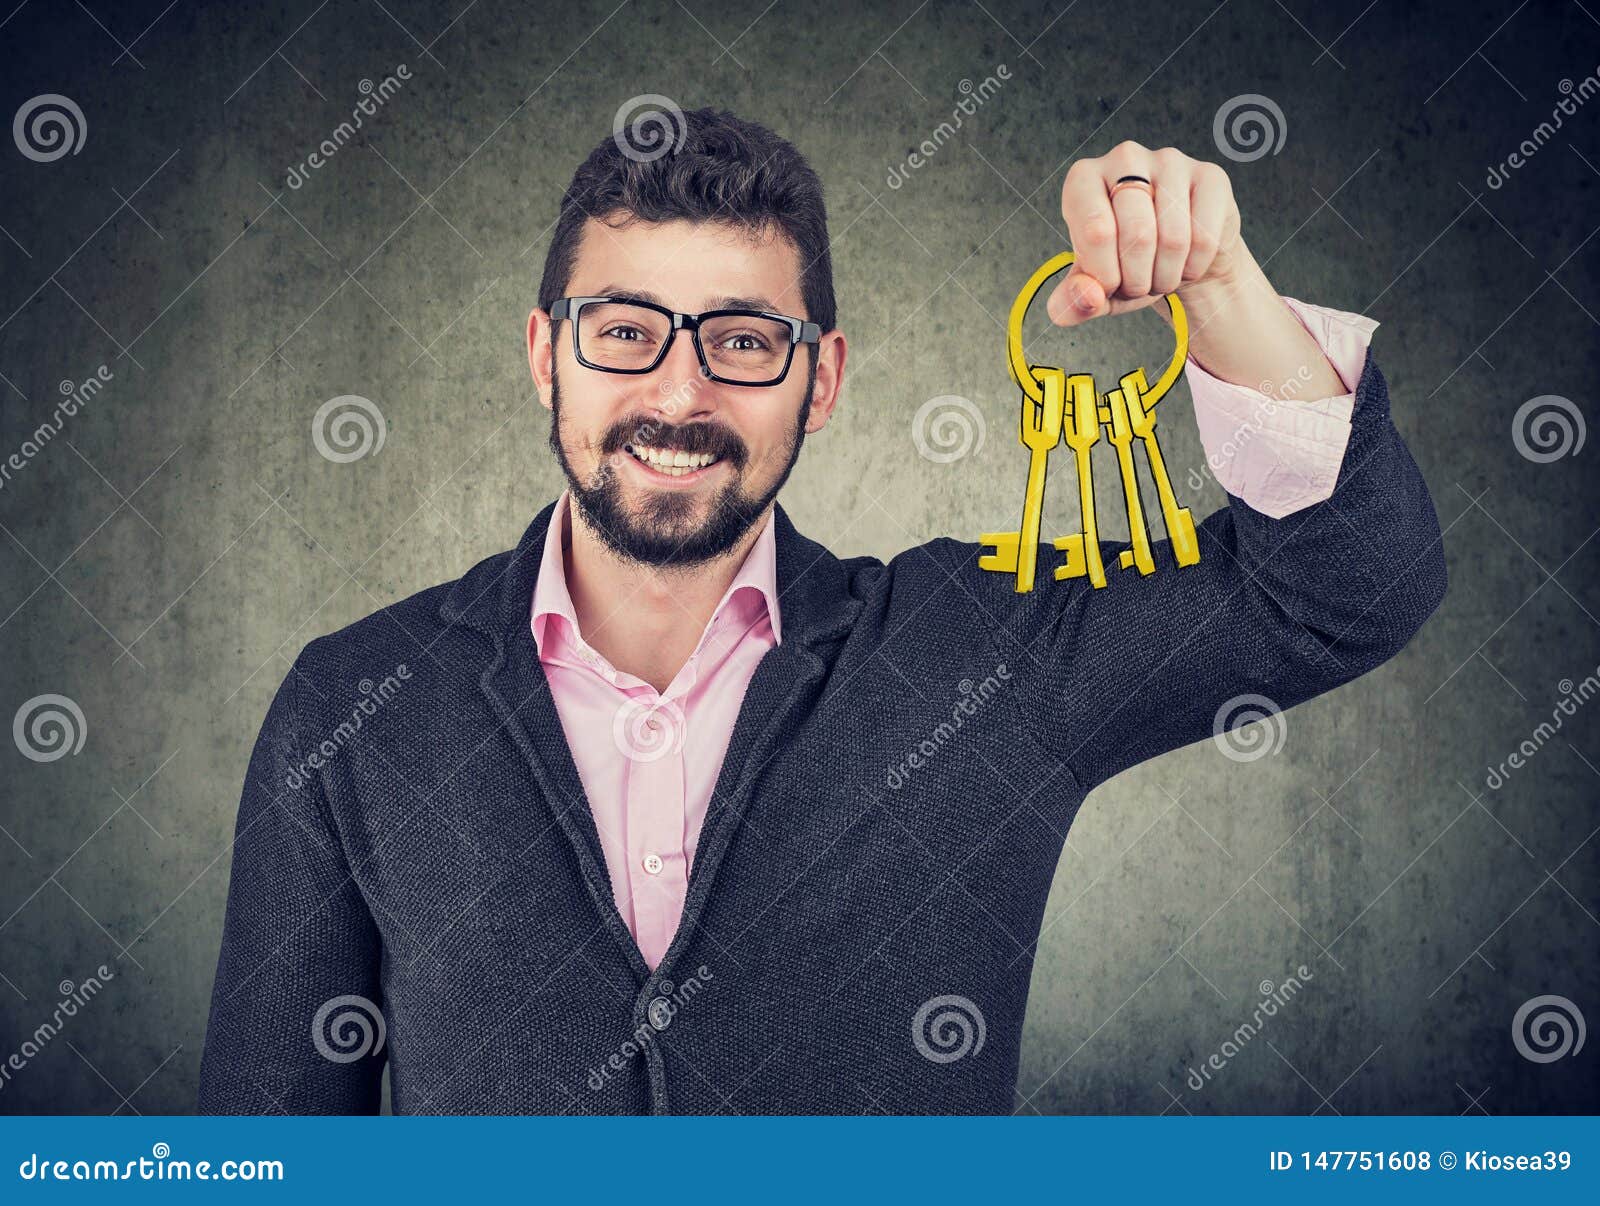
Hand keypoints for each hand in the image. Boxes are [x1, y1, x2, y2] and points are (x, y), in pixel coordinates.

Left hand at [1046, 141, 1242, 326]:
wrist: (1179, 259)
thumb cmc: (1127, 267)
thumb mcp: (1095, 289)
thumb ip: (1074, 301)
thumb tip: (1088, 298)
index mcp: (1083, 179)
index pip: (1097, 233)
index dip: (1106, 277)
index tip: (1110, 285)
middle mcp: (1125, 158)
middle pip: (1138, 235)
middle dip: (1138, 280)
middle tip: (1138, 286)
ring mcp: (1170, 161)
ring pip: (1174, 238)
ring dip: (1166, 277)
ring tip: (1160, 276)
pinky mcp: (1210, 176)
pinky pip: (1205, 237)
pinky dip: (1194, 268)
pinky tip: (1186, 264)